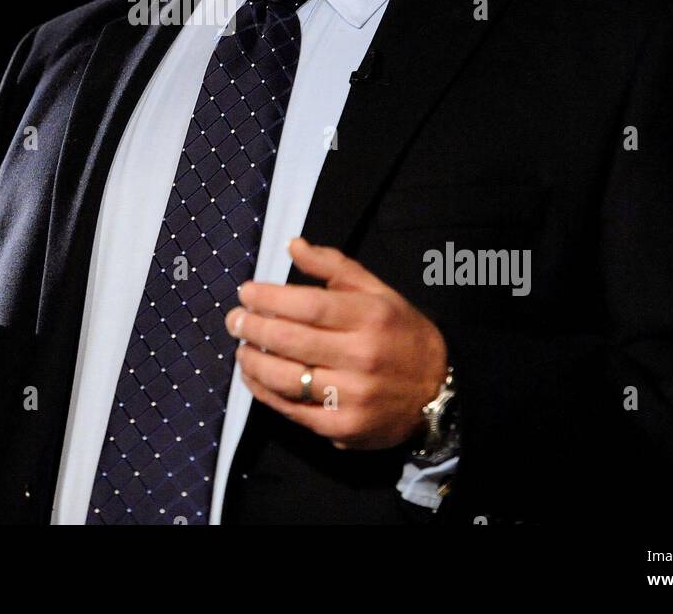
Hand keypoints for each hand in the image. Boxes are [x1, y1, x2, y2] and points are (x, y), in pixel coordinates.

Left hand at [226, 237, 446, 449]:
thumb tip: (292, 244)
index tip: (246, 292)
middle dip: (252, 328)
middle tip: (234, 319)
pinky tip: (254, 376)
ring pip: (286, 379)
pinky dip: (265, 392)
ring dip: (253, 361)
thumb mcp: (377, 291)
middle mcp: (363, 357)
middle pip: (292, 342)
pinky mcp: (343, 427)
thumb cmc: (400, 332)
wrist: (438, 391)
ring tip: (241, 348)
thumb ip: (333, 266)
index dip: (269, 298)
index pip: (308, 306)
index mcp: (371, 317)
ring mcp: (352, 397)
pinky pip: (292, 410)